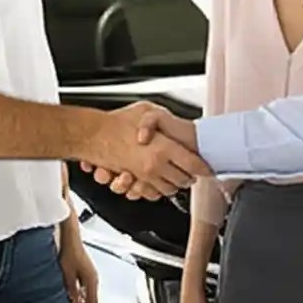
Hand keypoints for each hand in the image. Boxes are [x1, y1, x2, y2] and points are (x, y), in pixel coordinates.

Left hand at [57, 226, 98, 302]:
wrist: (70, 236)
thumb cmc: (69, 251)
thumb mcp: (68, 274)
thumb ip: (72, 290)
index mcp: (92, 280)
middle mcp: (93, 278)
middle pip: (91, 302)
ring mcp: (89, 275)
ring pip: (88, 296)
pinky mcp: (84, 272)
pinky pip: (84, 290)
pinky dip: (80, 299)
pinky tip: (73, 302)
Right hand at [78, 102, 208, 200]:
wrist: (93, 136)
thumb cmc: (116, 123)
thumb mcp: (145, 110)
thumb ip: (160, 117)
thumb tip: (172, 122)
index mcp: (164, 148)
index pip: (194, 164)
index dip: (204, 166)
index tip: (209, 166)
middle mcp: (156, 166)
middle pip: (185, 180)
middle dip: (191, 176)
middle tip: (195, 171)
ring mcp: (145, 176)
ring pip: (170, 189)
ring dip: (176, 184)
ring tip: (180, 176)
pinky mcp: (134, 183)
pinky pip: (152, 193)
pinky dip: (158, 189)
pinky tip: (160, 180)